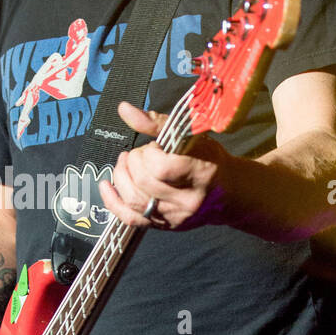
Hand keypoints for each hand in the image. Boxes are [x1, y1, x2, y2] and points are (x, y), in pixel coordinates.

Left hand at [98, 101, 229, 230]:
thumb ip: (156, 123)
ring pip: (134, 200)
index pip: (162, 168)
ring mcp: (174, 216)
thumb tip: (124, 109)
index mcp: (200, 174)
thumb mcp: (191, 136)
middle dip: (133, 162)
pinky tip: (107, 186)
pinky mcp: (163, 225)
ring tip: (126, 164)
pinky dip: (113, 202)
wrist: (228, 192)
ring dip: (121, 176)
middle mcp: (188, 200)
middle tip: (139, 154)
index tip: (155, 148)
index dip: (150, 154)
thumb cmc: (210, 160)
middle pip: (144, 182)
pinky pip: (129, 219)